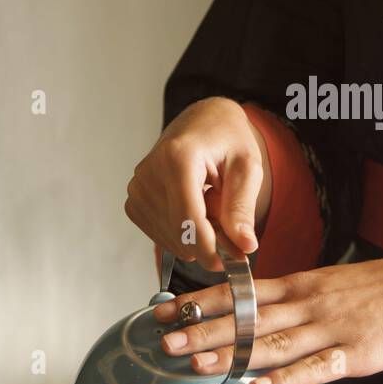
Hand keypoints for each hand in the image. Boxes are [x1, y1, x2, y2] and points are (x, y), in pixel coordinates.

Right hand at [124, 97, 271, 271]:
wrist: (203, 122)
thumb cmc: (227, 138)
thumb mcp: (247, 168)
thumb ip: (242, 208)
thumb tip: (245, 246)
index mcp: (178, 158)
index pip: (187, 219)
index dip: (208, 247)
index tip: (227, 262)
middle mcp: (150, 172)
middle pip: (177, 232)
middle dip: (208, 243)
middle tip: (232, 233)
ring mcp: (138, 186)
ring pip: (168, 237)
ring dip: (195, 238)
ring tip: (213, 211)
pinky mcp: (135, 199)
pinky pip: (159, 233)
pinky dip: (181, 234)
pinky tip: (195, 213)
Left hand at [152, 255, 382, 383]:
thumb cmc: (375, 291)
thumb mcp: (326, 284)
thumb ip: (291, 301)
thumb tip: (253, 315)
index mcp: (298, 287)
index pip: (240, 292)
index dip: (200, 302)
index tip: (165, 311)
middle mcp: (306, 305)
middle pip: (247, 319)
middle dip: (203, 330)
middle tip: (164, 342)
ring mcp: (328, 329)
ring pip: (272, 343)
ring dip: (232, 354)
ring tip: (197, 364)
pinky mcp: (352, 354)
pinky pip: (313, 368)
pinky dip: (284, 379)